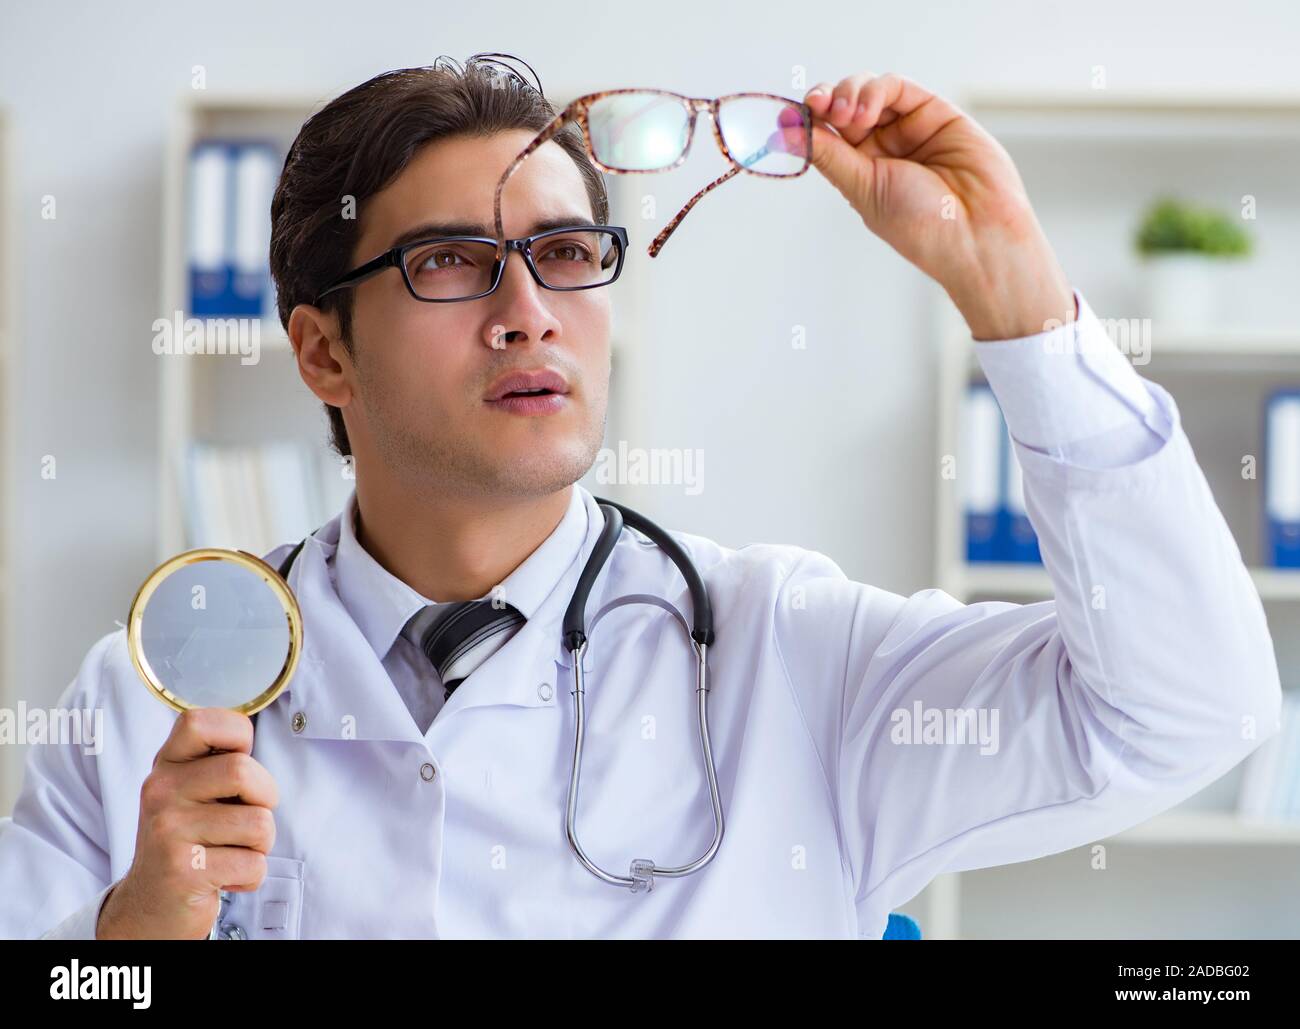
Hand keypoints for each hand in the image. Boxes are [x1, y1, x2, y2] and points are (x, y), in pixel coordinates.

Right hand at [96, 708, 278, 939]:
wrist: (150, 905)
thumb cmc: (186, 840)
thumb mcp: (189, 791)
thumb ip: (216, 761)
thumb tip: (250, 737)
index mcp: (166, 766)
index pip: (200, 721)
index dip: (237, 734)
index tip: (239, 759)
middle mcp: (160, 792)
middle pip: (243, 771)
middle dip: (265, 798)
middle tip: (247, 817)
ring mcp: (168, 832)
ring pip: (259, 823)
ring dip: (260, 844)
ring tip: (231, 851)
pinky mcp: (183, 872)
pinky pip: (253, 865)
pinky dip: (250, 876)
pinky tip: (222, 877)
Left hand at [802, 72, 1075, 340]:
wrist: (975, 233)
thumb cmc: (921, 225)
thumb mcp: (864, 188)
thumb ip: (830, 155)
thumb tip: (788, 131)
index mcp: (861, 171)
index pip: (827, 134)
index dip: (809, 120)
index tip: (794, 114)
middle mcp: (883, 148)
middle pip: (844, 106)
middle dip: (827, 100)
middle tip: (820, 107)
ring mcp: (909, 128)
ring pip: (868, 91)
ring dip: (850, 93)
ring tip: (849, 114)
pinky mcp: (934, 111)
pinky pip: (897, 87)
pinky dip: (876, 90)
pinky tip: (868, 109)